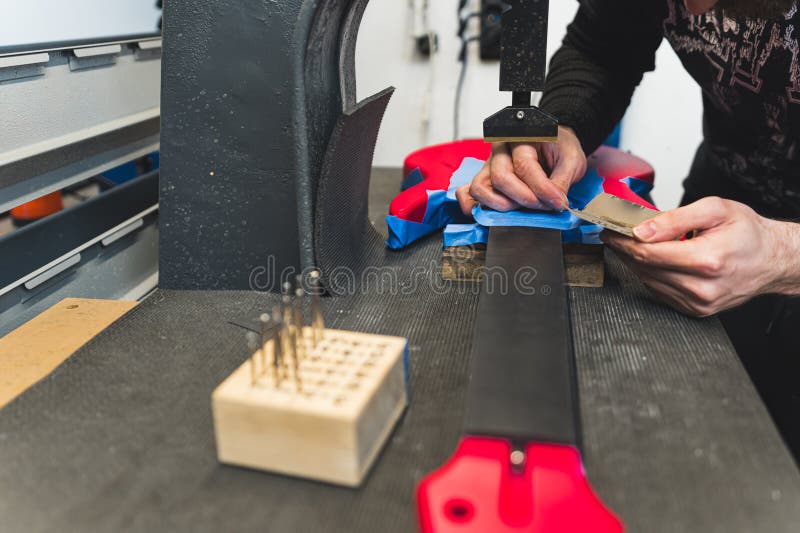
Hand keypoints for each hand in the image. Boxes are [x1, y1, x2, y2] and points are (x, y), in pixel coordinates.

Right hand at [456, 126, 586, 215]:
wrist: (553, 145)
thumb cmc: (559, 148)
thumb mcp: (571, 159)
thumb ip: (562, 181)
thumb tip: (556, 203)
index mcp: (522, 137)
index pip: (525, 166)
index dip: (542, 189)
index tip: (558, 202)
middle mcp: (501, 149)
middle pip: (500, 177)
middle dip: (523, 198)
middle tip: (542, 206)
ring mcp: (489, 165)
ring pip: (480, 187)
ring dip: (501, 204)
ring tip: (521, 208)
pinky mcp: (484, 179)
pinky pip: (467, 193)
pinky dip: (474, 206)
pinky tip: (491, 213)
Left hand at [602, 197, 795, 316]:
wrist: (772, 260)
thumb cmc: (748, 234)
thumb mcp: (715, 210)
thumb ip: (675, 219)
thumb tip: (642, 230)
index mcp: (708, 260)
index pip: (648, 253)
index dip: (623, 241)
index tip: (609, 231)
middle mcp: (702, 287)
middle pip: (645, 268)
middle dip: (625, 250)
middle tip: (615, 235)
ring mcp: (699, 303)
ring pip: (649, 281)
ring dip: (636, 263)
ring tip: (633, 245)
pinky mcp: (696, 310)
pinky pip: (660, 292)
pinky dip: (651, 275)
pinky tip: (654, 261)